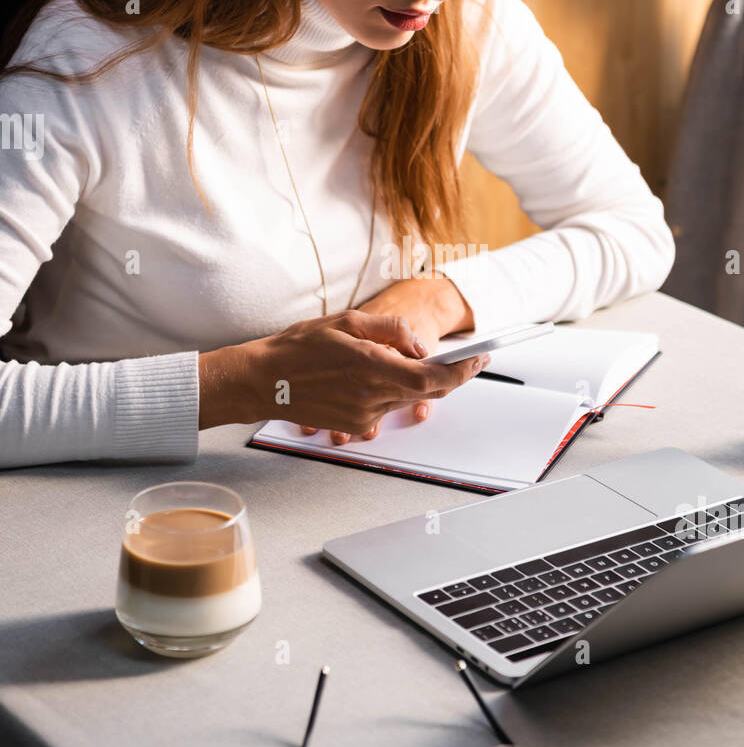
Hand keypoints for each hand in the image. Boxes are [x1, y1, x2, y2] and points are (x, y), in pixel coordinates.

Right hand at [302, 274, 474, 444]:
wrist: (263, 381)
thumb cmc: (298, 348)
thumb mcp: (346, 321)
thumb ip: (391, 330)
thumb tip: (420, 346)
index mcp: (369, 366)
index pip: (430, 378)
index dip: (461, 373)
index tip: (479, 360)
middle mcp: (370, 396)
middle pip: (426, 391)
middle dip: (449, 375)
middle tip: (466, 360)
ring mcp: (362, 415)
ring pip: (406, 398)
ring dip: (416, 381)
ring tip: (407, 359)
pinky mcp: (354, 425)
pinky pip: (386, 408)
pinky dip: (392, 391)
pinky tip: (377, 374)